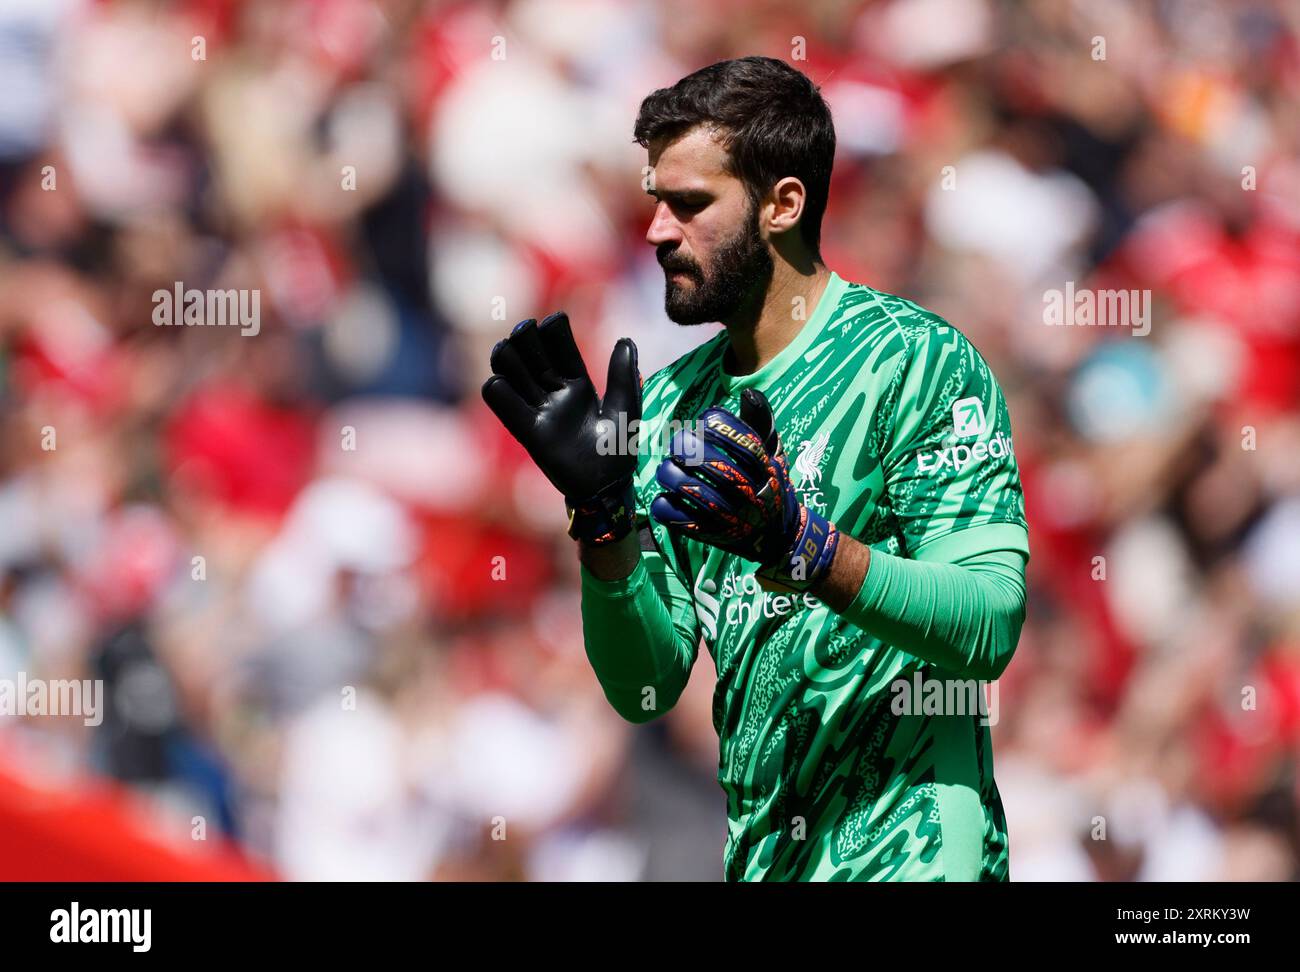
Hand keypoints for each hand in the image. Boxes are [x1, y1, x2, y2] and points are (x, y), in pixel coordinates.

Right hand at [481, 312, 640, 543]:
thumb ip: (622, 376)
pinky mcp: (529, 433)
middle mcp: (555, 393)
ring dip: (506, 356)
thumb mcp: (626, 410)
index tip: (555, 322)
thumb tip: (625, 339)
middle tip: (526, 331)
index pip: (560, 348)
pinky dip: (497, 391)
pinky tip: (500, 383)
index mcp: (579, 384)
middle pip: (531, 354)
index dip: (554, 331)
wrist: (608, 489)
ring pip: (513, 372)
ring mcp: (540, 411)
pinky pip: (505, 407)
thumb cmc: (620, 450)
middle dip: (525, 337)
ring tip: (507, 349)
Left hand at [650, 388, 838, 591]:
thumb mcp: (773, 454)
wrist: (778, 537)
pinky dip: (665, 505)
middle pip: (712, 465)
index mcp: (765, 468)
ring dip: (671, 474)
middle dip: (687, 447)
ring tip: (668, 469)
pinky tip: (666, 496)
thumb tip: (749, 393)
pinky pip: (679, 518)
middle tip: (679, 443)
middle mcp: (749, 492)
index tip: (707, 419)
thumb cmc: (769, 485)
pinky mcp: (710, 534)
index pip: (742, 441)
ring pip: (691, 491)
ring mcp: (729, 516)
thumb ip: (760, 423)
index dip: (718, 425)